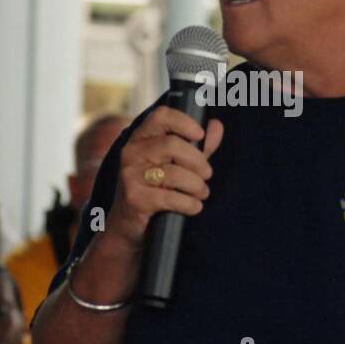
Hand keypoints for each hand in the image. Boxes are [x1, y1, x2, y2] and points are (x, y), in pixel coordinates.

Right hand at [106, 106, 223, 249]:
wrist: (128, 228)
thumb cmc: (155, 191)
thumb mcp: (176, 166)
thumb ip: (197, 147)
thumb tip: (216, 126)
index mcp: (141, 139)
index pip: (160, 116)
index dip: (183, 122)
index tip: (200, 134)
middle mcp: (131, 153)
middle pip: (172, 145)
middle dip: (198, 162)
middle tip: (207, 175)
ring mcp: (130, 175)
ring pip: (174, 173)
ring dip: (196, 186)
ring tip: (201, 193)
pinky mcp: (134, 198)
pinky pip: (171, 197)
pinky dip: (189, 204)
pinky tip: (194, 207)